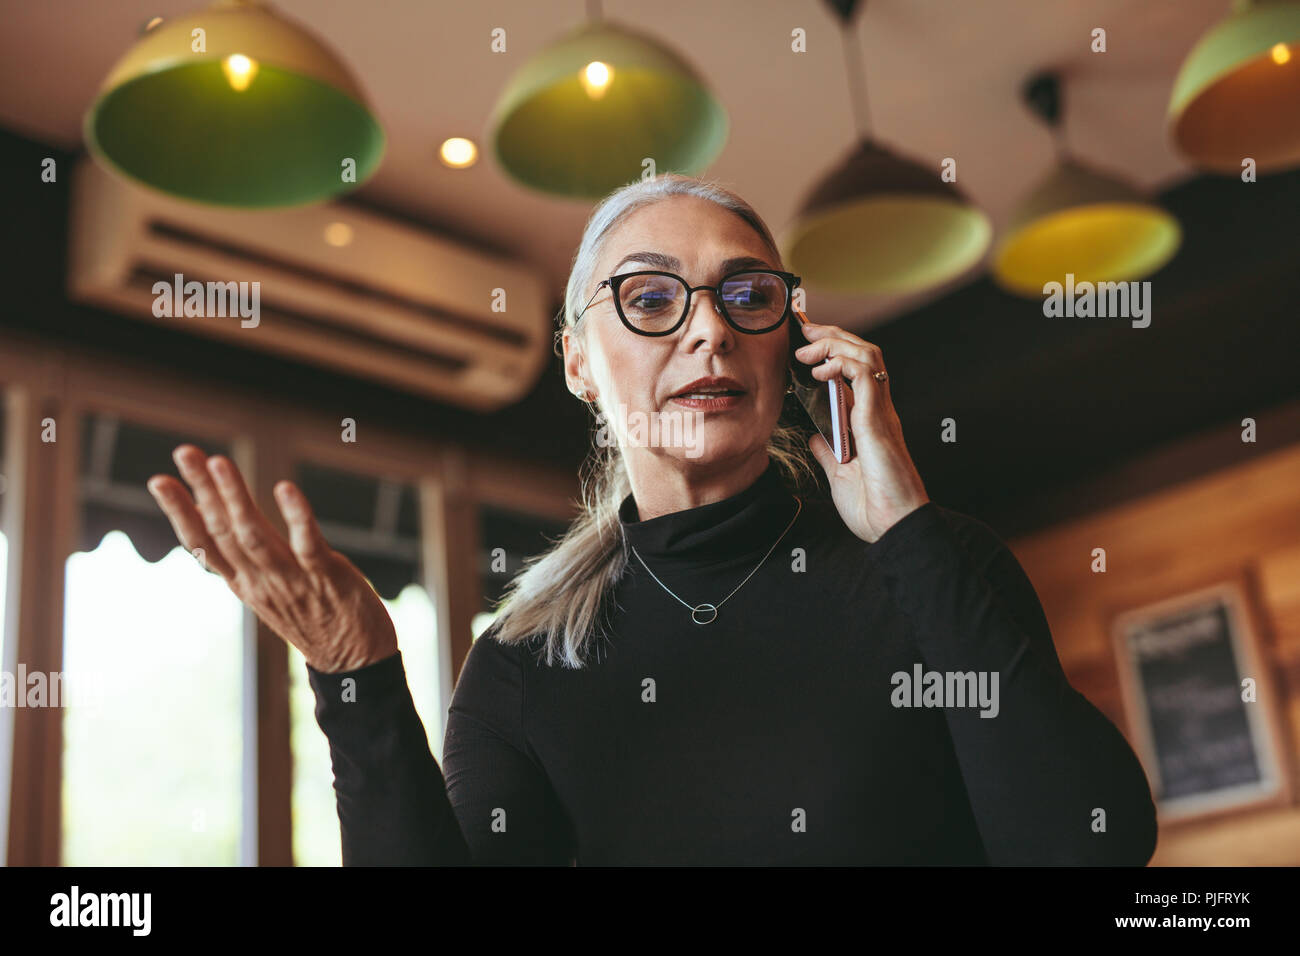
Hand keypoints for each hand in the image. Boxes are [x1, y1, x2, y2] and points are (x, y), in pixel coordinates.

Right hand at [146, 444, 398, 673]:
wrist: (353, 662)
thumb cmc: (312, 618)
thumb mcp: (269, 591)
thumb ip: (248, 560)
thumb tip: (226, 524)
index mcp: (244, 582)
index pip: (203, 544)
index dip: (180, 512)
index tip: (158, 480)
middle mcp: (260, 580)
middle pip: (224, 530)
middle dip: (202, 489)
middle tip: (184, 452)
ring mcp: (291, 578)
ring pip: (255, 534)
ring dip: (236, 497)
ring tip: (219, 461)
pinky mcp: (326, 576)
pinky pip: (307, 543)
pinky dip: (295, 516)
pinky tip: (285, 488)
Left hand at [794, 321, 930, 542]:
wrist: (893, 527)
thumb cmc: (874, 506)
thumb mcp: (840, 473)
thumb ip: (829, 451)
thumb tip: (815, 434)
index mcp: (870, 420)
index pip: (855, 370)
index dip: (833, 350)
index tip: (805, 344)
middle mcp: (878, 411)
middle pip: (863, 353)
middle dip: (832, 336)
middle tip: (804, 333)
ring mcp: (881, 413)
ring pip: (867, 356)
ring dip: (836, 344)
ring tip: (809, 349)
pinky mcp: (878, 421)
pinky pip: (866, 377)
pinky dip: (843, 364)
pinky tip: (822, 370)